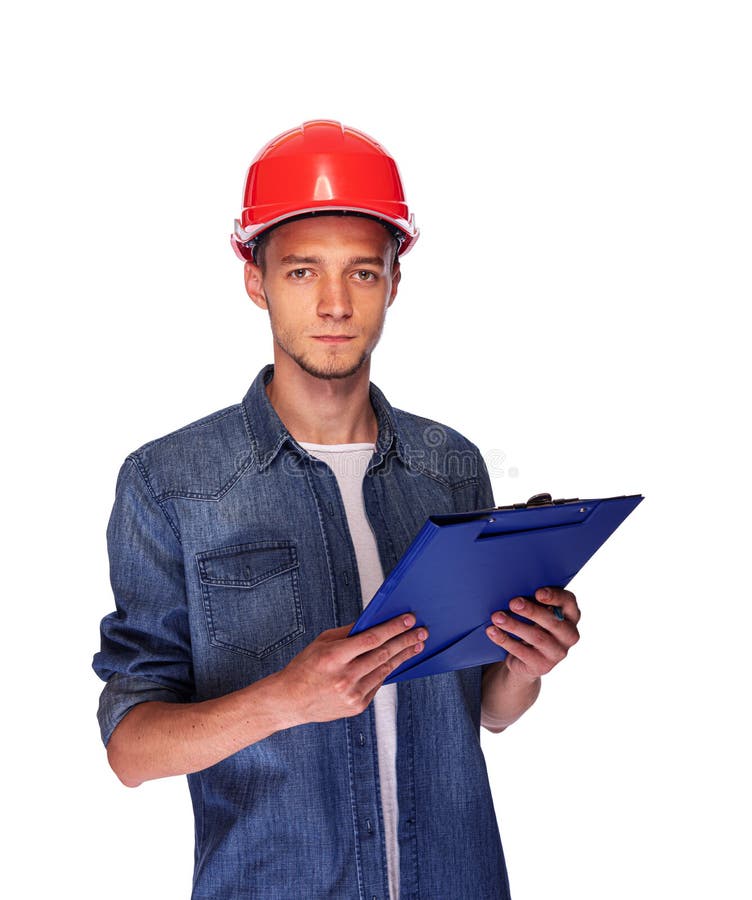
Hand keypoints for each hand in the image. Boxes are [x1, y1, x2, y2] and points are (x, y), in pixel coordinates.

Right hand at [278, 614, 427, 725]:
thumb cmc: (305, 667)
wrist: (290, 700)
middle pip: (383, 654)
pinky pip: (378, 684)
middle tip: (422, 632)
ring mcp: (352, 694)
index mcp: (334, 656)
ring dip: (403, 656)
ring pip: (385, 670)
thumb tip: (374, 621)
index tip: (409, 619)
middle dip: (406, 641)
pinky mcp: (357, 706)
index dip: (393, 628)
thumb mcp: (322, 642)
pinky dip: (387, 671)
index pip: (372, 638)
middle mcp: (345, 677)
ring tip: (416, 645)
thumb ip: (348, 632)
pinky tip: (397, 661)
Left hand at [485, 587, 580, 681]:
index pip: (569, 602)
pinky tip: (493, 631)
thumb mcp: (537, 613)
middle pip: (553, 621)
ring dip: (514, 625)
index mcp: (571, 615)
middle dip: (531, 611)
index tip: (538, 592)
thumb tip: (515, 593)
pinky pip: (522, 652)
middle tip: (513, 603)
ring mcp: (558, 652)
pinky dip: (505, 640)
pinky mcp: (543, 665)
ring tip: (497, 617)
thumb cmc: (532, 625)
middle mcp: (569, 634)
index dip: (555, 596)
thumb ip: (534, 601)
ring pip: (537, 637)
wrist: (525, 659)